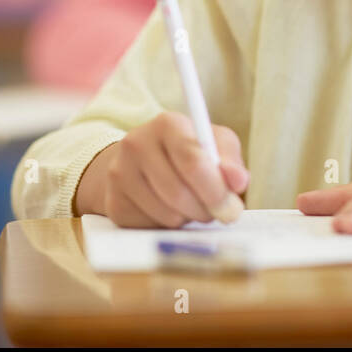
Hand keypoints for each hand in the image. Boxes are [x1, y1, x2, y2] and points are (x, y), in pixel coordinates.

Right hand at [75, 112, 248, 227]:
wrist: (143, 161)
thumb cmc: (188, 151)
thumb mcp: (215, 144)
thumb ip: (230, 161)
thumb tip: (238, 180)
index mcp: (167, 124)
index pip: (192, 161)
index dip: (216, 190)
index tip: (232, 208)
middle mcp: (136, 143)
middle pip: (178, 193)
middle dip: (205, 210)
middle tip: (218, 212)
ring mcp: (120, 174)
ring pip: (166, 214)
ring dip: (189, 218)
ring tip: (193, 206)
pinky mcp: (114, 202)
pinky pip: (150, 227)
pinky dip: (169, 227)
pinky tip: (171, 211)